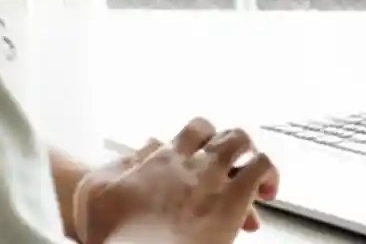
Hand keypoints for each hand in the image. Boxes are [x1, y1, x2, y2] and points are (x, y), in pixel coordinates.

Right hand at [74, 117, 279, 243]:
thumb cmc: (112, 234)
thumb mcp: (95, 193)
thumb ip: (119, 167)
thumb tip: (143, 147)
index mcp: (160, 160)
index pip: (194, 131)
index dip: (207, 137)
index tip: (210, 151)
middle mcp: (189, 162)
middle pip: (221, 133)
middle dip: (233, 144)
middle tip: (237, 164)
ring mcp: (212, 178)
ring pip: (242, 142)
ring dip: (252, 154)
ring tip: (257, 176)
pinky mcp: (233, 202)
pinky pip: (261, 170)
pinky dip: (269, 175)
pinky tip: (268, 192)